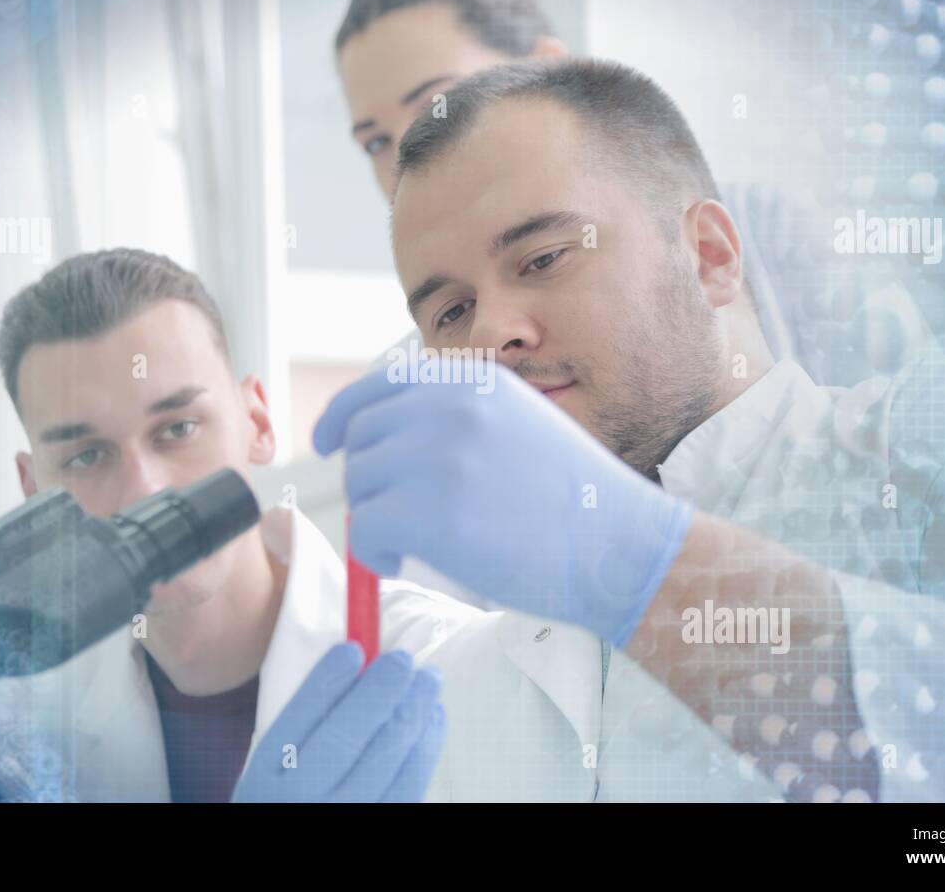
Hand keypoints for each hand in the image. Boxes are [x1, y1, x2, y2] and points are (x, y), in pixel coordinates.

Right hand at [232, 643, 444, 802]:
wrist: (306, 847)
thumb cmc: (298, 789)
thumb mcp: (279, 763)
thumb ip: (309, 720)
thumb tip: (359, 659)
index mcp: (268, 773)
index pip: (298, 718)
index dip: (328, 679)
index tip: (352, 648)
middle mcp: (301, 798)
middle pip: (346, 735)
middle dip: (380, 688)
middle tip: (402, 658)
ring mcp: (344, 814)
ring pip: (387, 756)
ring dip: (414, 709)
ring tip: (427, 680)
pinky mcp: (383, 820)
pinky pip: (411, 782)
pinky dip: (427, 743)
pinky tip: (432, 718)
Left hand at [313, 361, 693, 646]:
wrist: (618, 544)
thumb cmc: (571, 499)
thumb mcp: (519, 424)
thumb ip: (455, 417)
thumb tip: (381, 437)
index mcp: (472, 382)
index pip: (378, 385)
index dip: (342, 415)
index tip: (326, 442)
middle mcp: (450, 406)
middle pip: (361, 436)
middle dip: (365, 478)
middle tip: (391, 515)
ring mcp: (439, 456)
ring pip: (360, 482)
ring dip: (374, 518)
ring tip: (413, 543)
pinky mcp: (432, 512)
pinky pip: (365, 528)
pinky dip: (375, 551)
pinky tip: (405, 561)